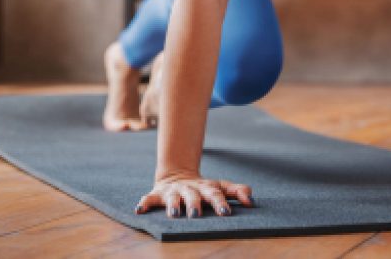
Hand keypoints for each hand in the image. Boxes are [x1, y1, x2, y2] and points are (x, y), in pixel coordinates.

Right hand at [135, 171, 254, 217]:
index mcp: (206, 187)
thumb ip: (237, 191)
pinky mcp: (157, 195)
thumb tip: (251, 200)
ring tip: (174, 214)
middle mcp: (190, 189)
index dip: (221, 203)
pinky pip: (149, 199)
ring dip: (173, 205)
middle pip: (194, 196)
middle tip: (196, 214)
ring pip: (173, 198)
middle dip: (195, 204)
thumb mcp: (220, 187)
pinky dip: (144, 203)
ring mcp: (173, 191)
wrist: (177, 176)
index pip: (216, 193)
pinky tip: (140, 210)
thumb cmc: (204, 188)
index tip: (227, 213)